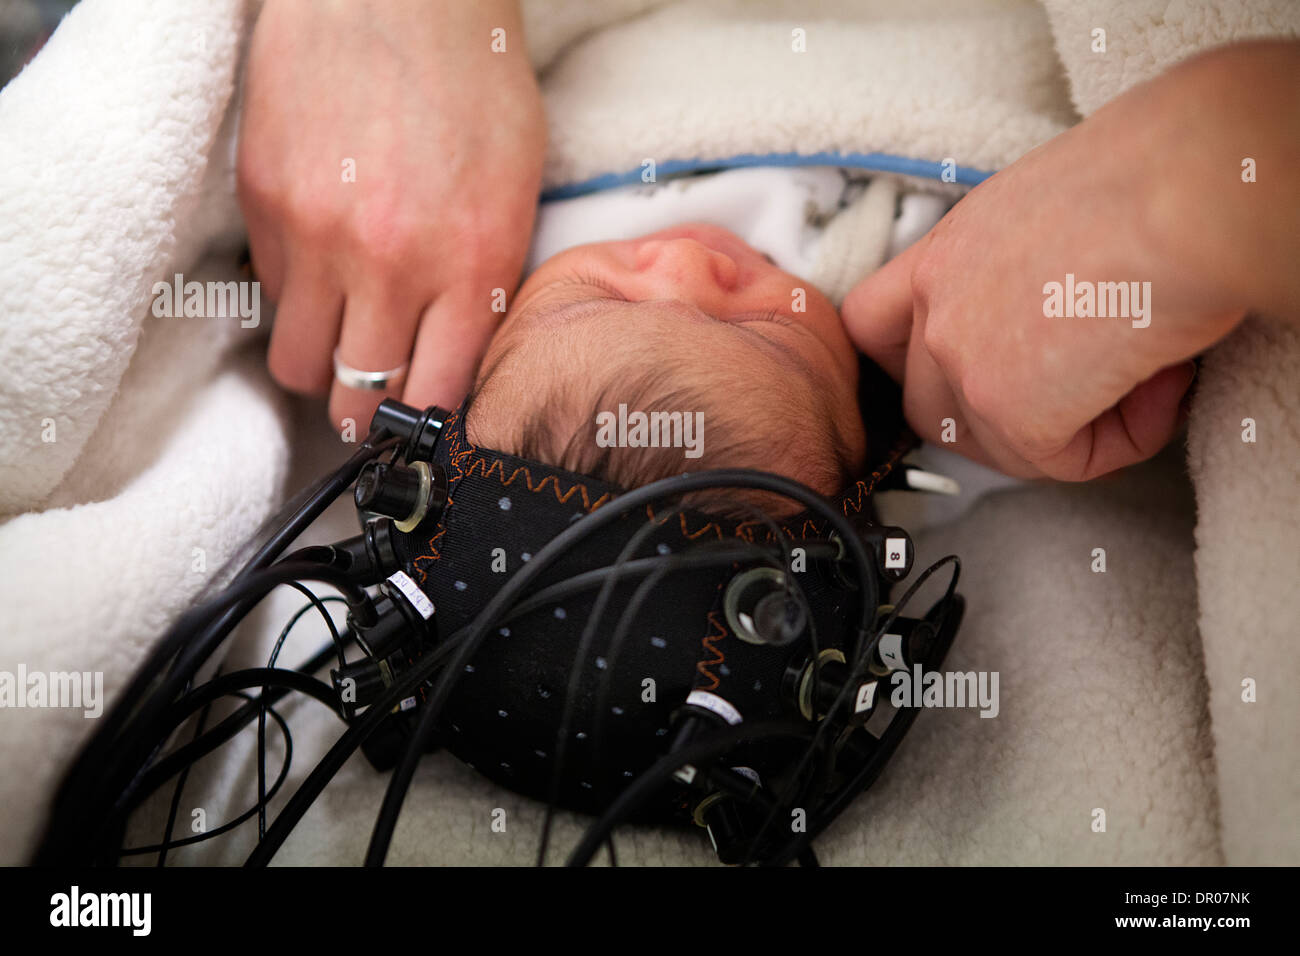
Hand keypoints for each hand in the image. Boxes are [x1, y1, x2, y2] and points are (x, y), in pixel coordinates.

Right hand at [238, 0, 545, 430]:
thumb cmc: (471, 78)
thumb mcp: (517, 190)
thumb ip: (488, 280)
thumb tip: (460, 355)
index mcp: (470, 263)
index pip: (437, 395)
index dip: (427, 421)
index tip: (421, 422)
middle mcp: (391, 263)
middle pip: (359, 399)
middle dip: (368, 411)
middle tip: (374, 397)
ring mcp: (319, 236)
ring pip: (301, 365)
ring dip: (323, 365)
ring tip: (342, 336)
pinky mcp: (264, 203)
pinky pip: (272, 296)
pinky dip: (296, 298)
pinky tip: (322, 264)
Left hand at [840, 47, 1278, 479]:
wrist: (1187, 191)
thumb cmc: (1157, 174)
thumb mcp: (1055, 209)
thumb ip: (1026, 272)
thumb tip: (1065, 315)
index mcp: (944, 253)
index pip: (873, 328)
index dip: (913, 363)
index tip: (974, 367)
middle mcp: (937, 307)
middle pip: (930, 409)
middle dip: (1004, 421)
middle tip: (1085, 391)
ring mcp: (965, 363)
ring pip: (1000, 446)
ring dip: (1076, 430)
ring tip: (1150, 374)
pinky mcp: (1013, 412)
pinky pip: (1066, 462)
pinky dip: (1127, 438)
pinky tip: (1167, 381)